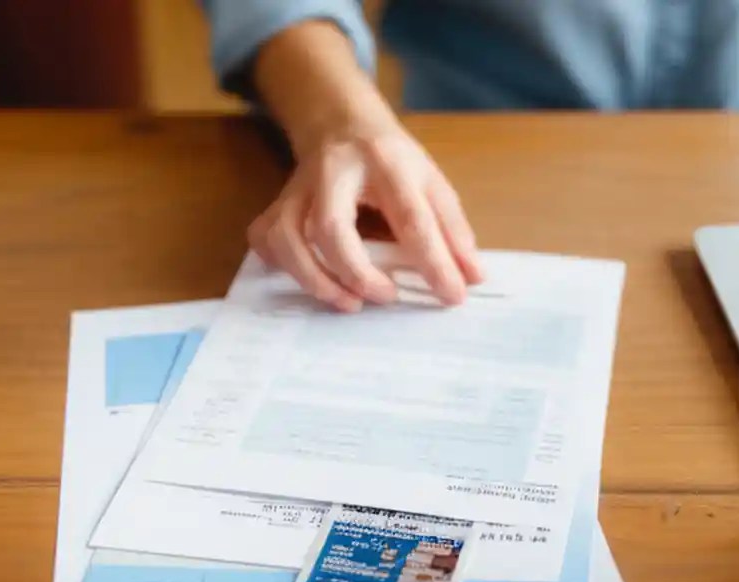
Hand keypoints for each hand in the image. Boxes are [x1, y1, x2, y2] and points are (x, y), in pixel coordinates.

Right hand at [249, 125, 483, 311]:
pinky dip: (282, 267)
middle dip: (358, 273)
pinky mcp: (277, 202)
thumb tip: (473, 277)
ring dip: (316, 280)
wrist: (341, 122)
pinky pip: (266, 240)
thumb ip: (454, 230)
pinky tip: (311, 279)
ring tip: (350, 302)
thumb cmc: (391, 160)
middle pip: (331, 227)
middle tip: (389, 297)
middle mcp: (335, 172)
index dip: (434, 263)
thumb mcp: (431, 182)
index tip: (452, 296)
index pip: (412, 218)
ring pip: (287, 237)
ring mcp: (298, 187)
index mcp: (387, 163)